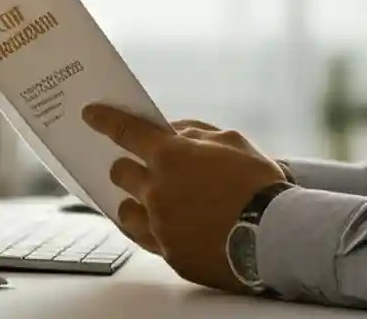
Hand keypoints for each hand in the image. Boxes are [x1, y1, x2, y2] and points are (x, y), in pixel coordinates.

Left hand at [82, 105, 285, 292]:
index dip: (105, 119)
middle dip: (125, 165)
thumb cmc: (258, 184)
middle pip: (119, 172)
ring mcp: (159, 224)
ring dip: (133, 200)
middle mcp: (156, 190)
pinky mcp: (168, 253)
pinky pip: (144, 238)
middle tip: (136, 165)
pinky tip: (163, 224)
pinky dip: (150, 228)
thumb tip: (173, 131)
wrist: (275, 235)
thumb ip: (196, 133)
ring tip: (151, 201)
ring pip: (126, 210)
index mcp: (170, 156)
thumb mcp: (232, 141)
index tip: (90, 114)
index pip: (126, 131)